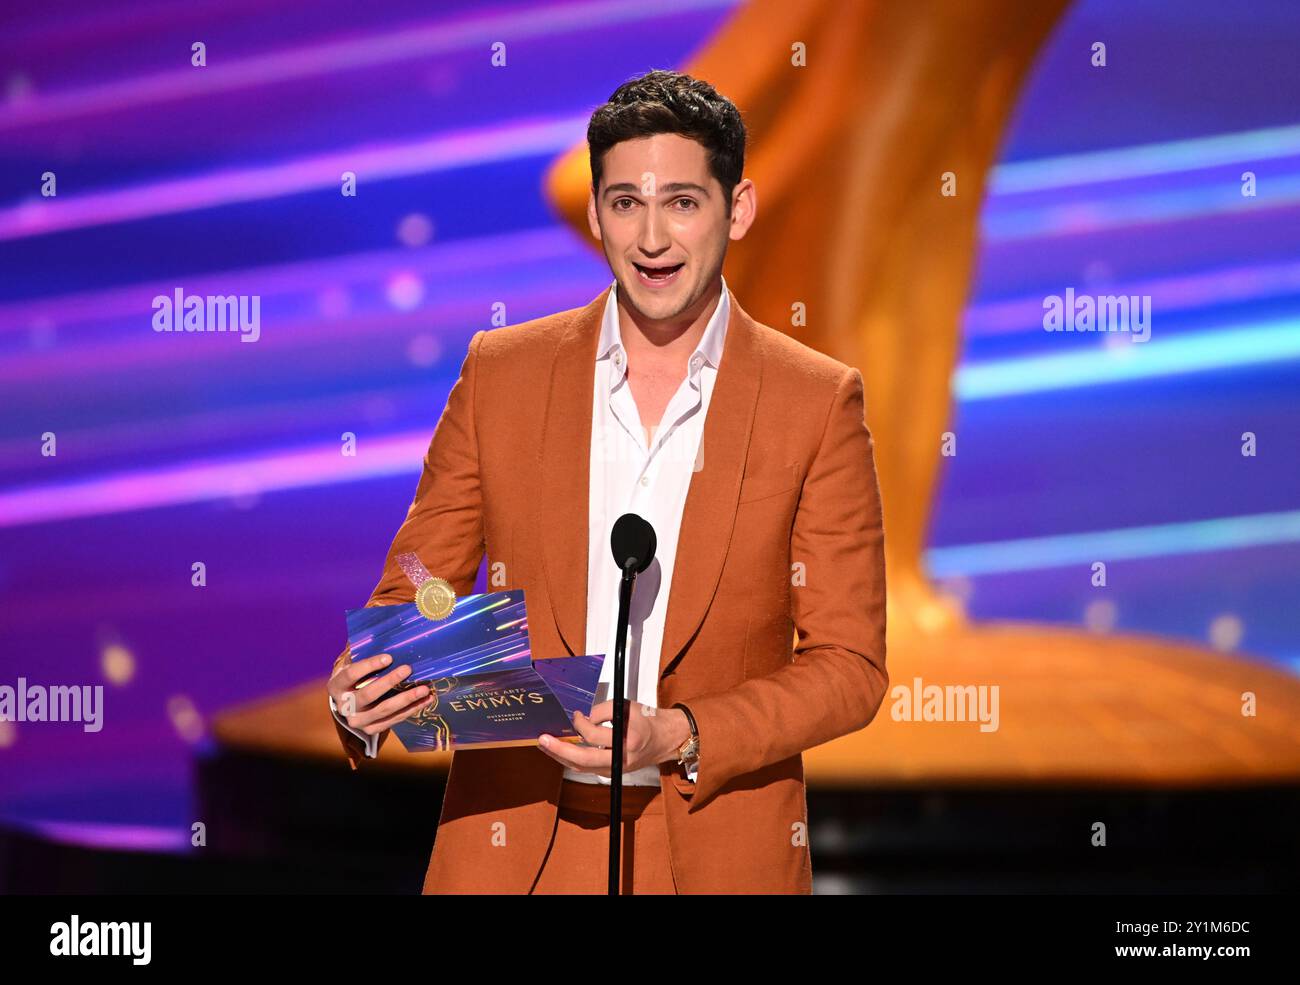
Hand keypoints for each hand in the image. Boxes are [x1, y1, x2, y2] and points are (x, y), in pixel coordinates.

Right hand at [328, 649, 435, 739]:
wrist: (347, 705)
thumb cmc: (354, 678)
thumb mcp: (351, 664)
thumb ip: (361, 651)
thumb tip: (380, 631)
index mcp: (336, 685)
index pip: (352, 674)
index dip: (370, 665)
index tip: (389, 657)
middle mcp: (344, 705)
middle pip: (368, 694)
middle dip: (390, 681)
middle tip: (408, 669)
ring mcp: (357, 720)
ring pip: (384, 710)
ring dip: (406, 699)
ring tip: (424, 689)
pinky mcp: (371, 729)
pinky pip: (393, 720)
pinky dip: (411, 710)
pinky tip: (426, 700)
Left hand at [536, 700, 689, 776]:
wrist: (666, 739)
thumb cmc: (648, 720)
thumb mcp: (626, 707)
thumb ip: (601, 712)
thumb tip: (579, 718)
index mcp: (628, 741)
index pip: (594, 735)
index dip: (579, 723)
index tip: (575, 714)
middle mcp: (622, 760)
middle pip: (583, 759)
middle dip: (559, 749)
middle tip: (542, 739)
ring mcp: (617, 770)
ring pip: (582, 768)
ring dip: (561, 757)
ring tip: (545, 746)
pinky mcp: (613, 773)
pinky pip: (588, 769)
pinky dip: (572, 761)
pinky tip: (562, 752)